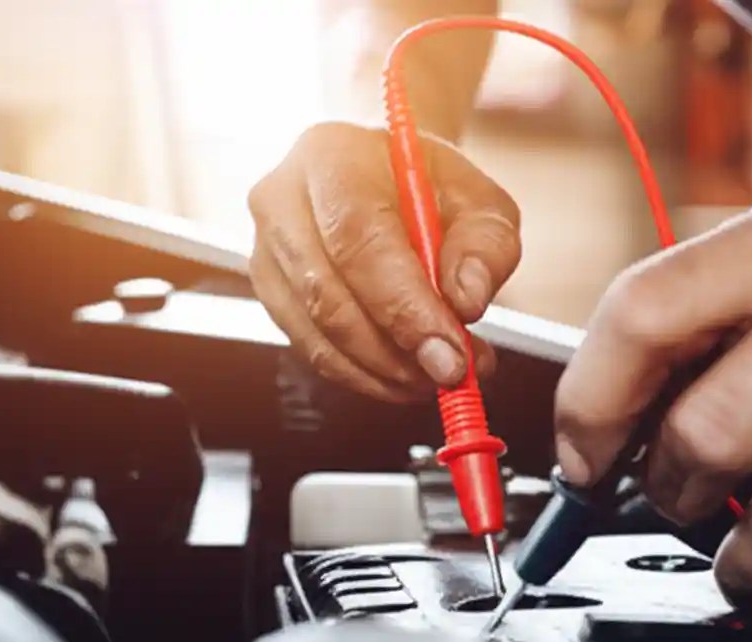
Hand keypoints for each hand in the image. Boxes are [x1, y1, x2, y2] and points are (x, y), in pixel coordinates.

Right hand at [248, 122, 520, 401]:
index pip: (358, 238)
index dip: (403, 305)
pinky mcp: (268, 291)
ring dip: (382, 370)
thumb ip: (485, 245)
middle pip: (327, 292)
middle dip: (394, 349)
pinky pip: (311, 348)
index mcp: (331, 156)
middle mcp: (282, 199)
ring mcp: (266, 248)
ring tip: (435, 375)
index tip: (448, 351)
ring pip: (316, 330)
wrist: (381, 181)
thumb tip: (466, 299)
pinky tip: (403, 374)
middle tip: (449, 373)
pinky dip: (362, 374)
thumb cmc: (426, 188)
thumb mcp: (477, 201)